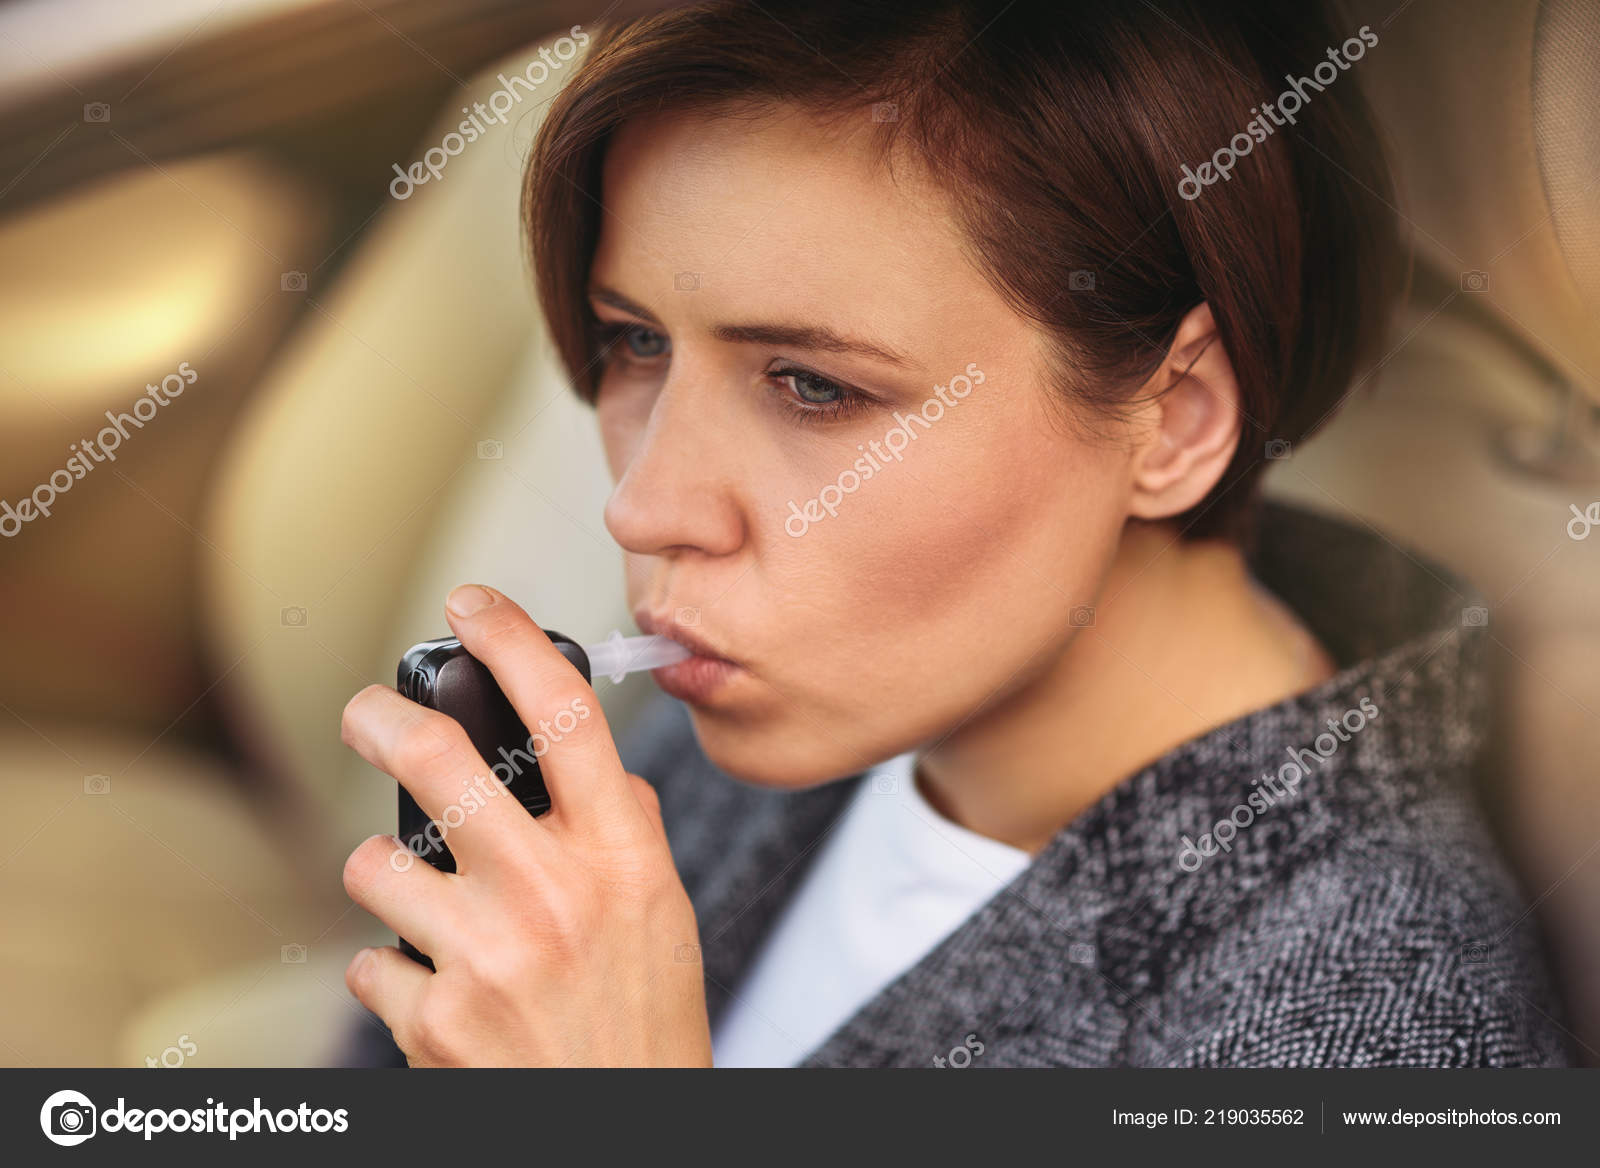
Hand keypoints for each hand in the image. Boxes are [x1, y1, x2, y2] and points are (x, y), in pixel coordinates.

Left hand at [339, 584, 711, 1065]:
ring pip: (375, 864)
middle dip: (379, 718)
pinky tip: (437, 991)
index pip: (568, 717)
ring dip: (383, 874)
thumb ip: (626, 832)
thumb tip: (598, 771)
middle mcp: (554, 894)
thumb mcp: (662, 914)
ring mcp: (488, 957)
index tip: (472, 603)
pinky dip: (393, 969)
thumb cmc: (646, 1024)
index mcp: (622, 857)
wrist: (622, 1132)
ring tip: (417, 902)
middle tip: (363, 711)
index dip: (511, 641)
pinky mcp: (434, 1020)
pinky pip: (370, 962)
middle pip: (440, 761)